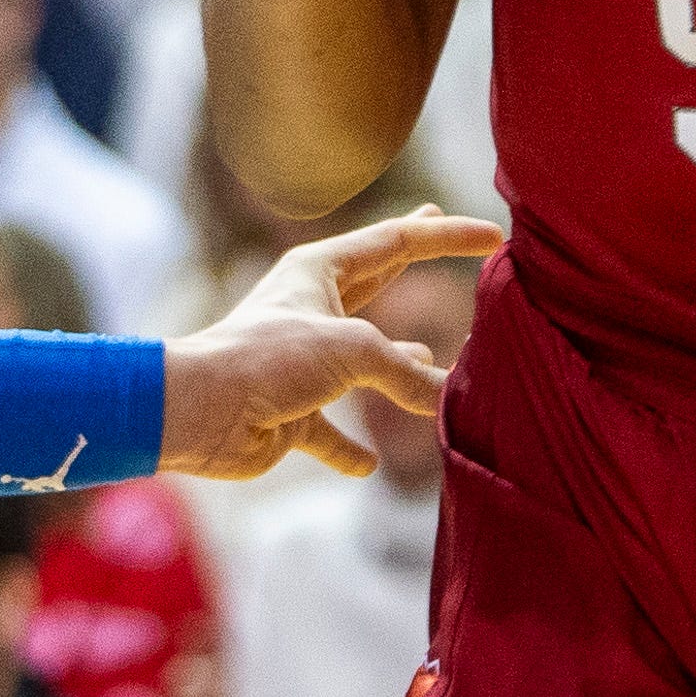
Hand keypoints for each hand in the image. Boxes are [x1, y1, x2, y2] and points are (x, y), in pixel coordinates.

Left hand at [158, 209, 501, 480]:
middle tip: (443, 232)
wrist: (201, 410)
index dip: (446, 238)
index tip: (493, 236)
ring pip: (361, 359)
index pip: (395, 242)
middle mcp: (312, 310)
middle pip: (375, 278)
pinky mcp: (292, 414)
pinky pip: (331, 430)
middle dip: (410, 258)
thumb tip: (446, 398)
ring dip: (394, 366)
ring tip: (430, 362)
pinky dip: (350, 447)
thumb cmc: (269, 357)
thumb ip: (405, 372)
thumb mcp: (351, 350)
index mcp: (319, 272)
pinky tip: (369, 463)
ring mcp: (302, 363)